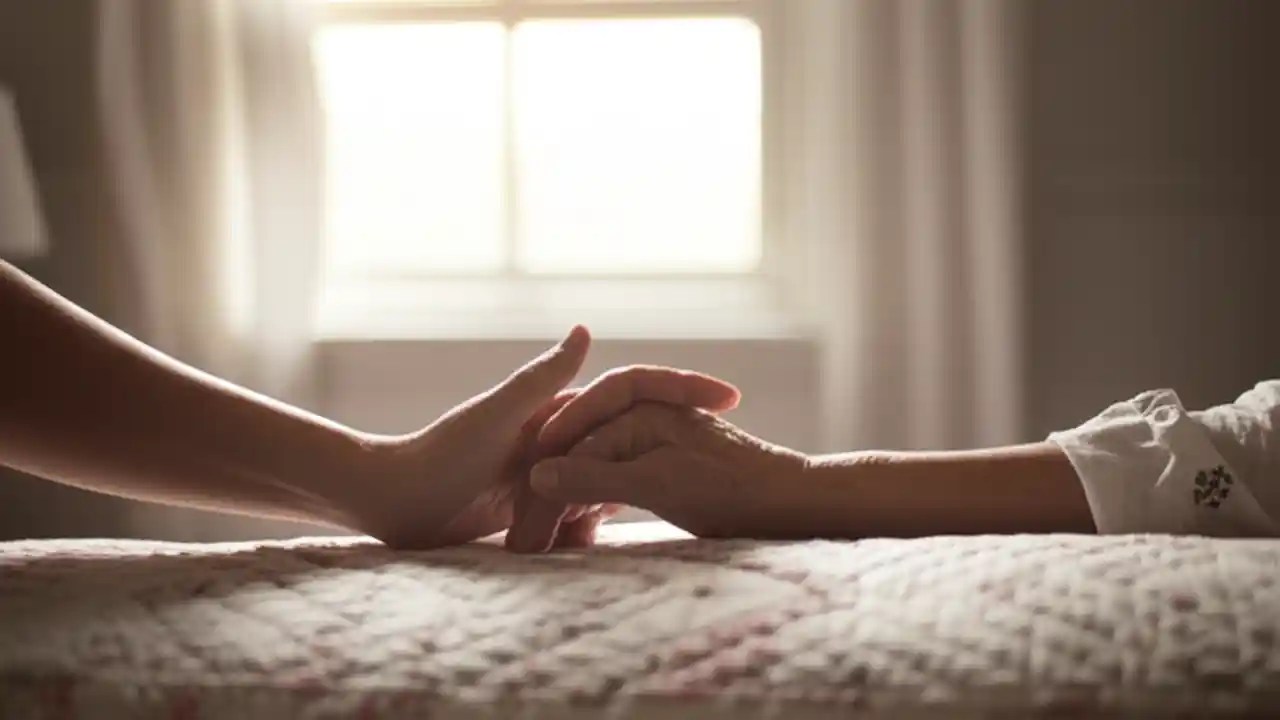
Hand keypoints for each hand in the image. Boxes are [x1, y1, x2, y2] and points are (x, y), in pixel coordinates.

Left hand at [336, 328, 740, 548]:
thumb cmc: (441, 455)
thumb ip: (542, 379)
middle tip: (732, 459)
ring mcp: (547, 473)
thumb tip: (587, 329)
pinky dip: (599, 525)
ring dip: (640, 493)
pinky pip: (581, 514)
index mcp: (558, 409)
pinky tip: (625, 537)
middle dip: (676, 448)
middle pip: (631, 441)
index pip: (634, 396)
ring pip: (609, 483)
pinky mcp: (531, 507)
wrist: (394, 502)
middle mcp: (557, 437)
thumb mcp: (497, 415)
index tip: (730, 397)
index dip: (682, 392)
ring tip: (698, 504)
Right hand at [527, 402, 812, 540]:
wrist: (792, 504)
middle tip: (526, 542)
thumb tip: (539, 476)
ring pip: (592, 475)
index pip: (574, 431)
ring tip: (539, 547)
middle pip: (578, 453)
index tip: (519, 501)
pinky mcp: (661, 476)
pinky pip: (612, 491)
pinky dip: (592, 515)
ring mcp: (651, 448)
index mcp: (639, 410)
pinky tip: (577, 543)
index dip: (543, 468)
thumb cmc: (730, 489)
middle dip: (551, 495)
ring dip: (568, 509)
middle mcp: (641, 421)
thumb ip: (595, 477)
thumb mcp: (656, 484)